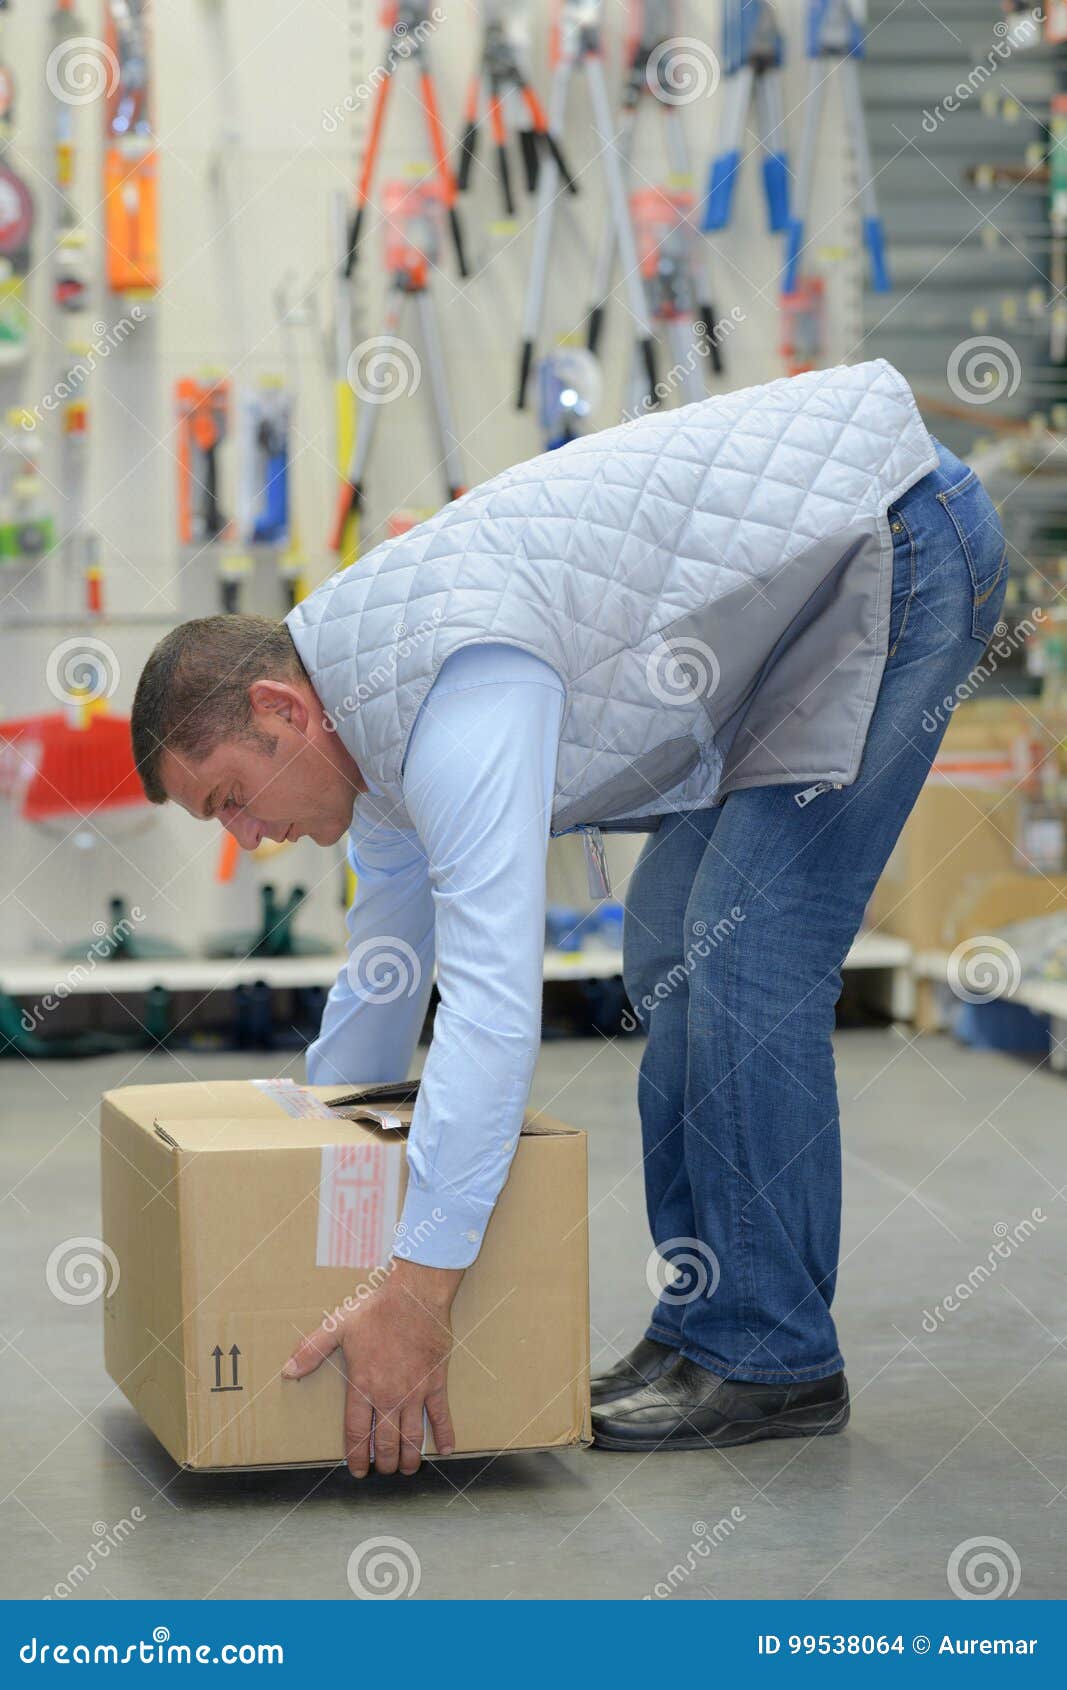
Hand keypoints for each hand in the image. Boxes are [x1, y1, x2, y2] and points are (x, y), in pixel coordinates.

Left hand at [282, 1258, 462, 1476]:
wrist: (415, 1295)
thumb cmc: (376, 1309)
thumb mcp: (337, 1326)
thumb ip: (312, 1350)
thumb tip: (288, 1371)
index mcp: (363, 1385)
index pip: (358, 1433)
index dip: (357, 1456)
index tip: (358, 1470)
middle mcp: (389, 1396)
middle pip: (387, 1442)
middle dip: (384, 1462)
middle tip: (383, 1471)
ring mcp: (415, 1391)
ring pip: (412, 1436)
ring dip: (410, 1458)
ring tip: (407, 1470)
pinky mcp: (436, 1382)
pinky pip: (441, 1415)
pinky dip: (444, 1435)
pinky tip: (445, 1451)